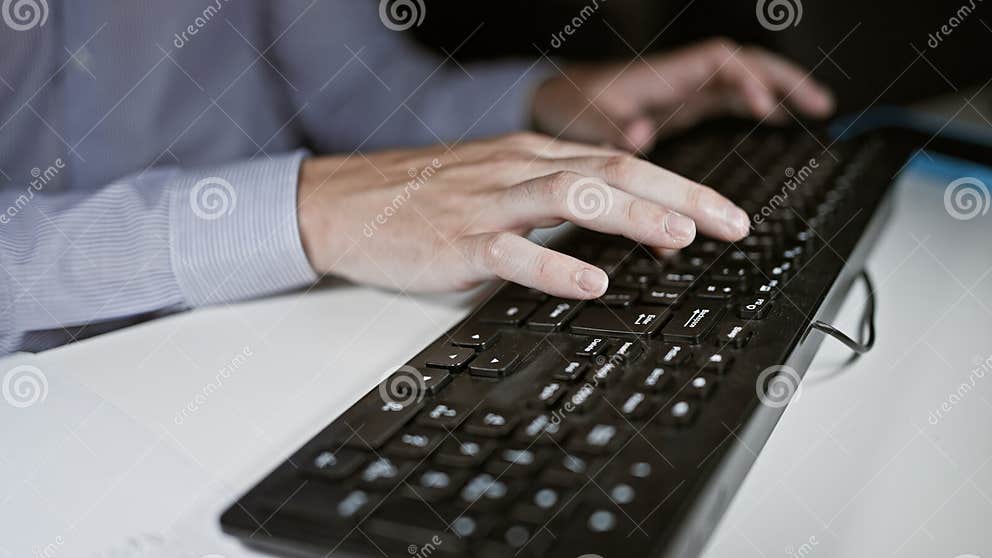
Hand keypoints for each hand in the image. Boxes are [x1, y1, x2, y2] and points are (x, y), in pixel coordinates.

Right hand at [297, 133, 749, 299]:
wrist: (346, 202)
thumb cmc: (424, 198)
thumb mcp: (498, 184)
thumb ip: (559, 201)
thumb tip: (628, 230)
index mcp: (532, 156)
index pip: (620, 161)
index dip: (680, 185)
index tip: (724, 213)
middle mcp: (518, 171)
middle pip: (611, 172)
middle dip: (679, 195)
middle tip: (730, 224)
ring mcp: (488, 204)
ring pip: (571, 198)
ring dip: (631, 216)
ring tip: (680, 237)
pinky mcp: (458, 242)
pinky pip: (513, 251)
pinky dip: (556, 266)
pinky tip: (593, 282)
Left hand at [532, 38, 834, 151]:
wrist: (554, 104)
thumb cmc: (570, 105)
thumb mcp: (583, 119)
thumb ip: (610, 129)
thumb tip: (639, 138)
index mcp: (662, 74)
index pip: (718, 63)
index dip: (744, 78)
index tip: (762, 104)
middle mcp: (681, 79)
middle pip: (745, 65)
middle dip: (784, 80)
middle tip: (820, 105)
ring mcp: (686, 93)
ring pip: (744, 82)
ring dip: (782, 92)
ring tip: (819, 110)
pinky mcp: (685, 110)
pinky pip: (732, 101)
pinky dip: (759, 108)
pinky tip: (781, 122)